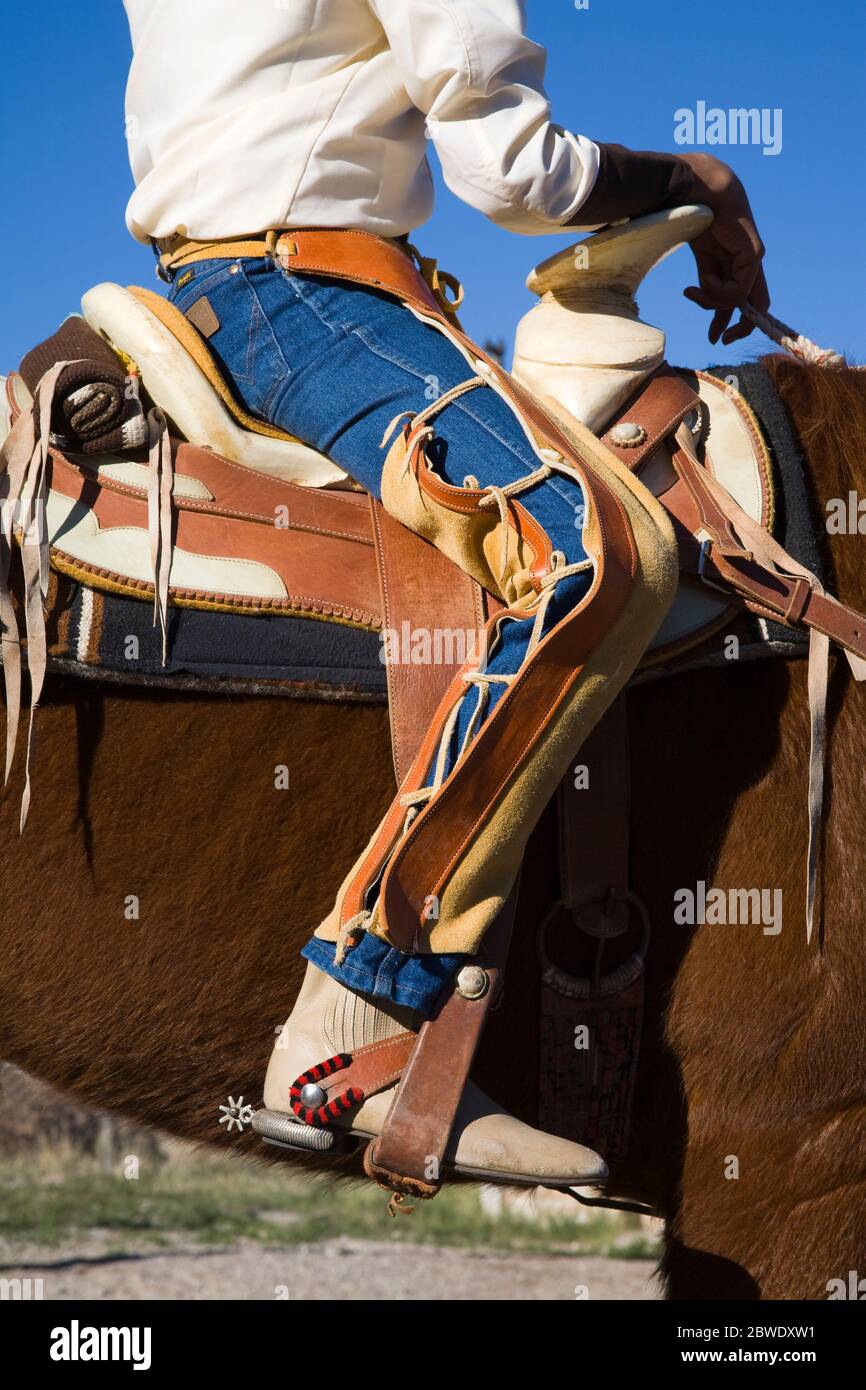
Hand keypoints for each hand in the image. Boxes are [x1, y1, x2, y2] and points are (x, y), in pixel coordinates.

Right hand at [677, 153, 769, 344]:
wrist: (699, 187)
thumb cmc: (695, 216)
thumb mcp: (702, 261)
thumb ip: (707, 284)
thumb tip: (699, 300)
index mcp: (736, 262)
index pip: (745, 298)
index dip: (734, 321)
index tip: (716, 337)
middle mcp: (749, 262)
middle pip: (756, 306)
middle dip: (739, 327)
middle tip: (719, 340)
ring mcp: (753, 258)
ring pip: (740, 301)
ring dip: (712, 303)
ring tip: (692, 291)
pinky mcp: (752, 254)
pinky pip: (738, 290)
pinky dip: (716, 292)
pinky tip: (701, 282)